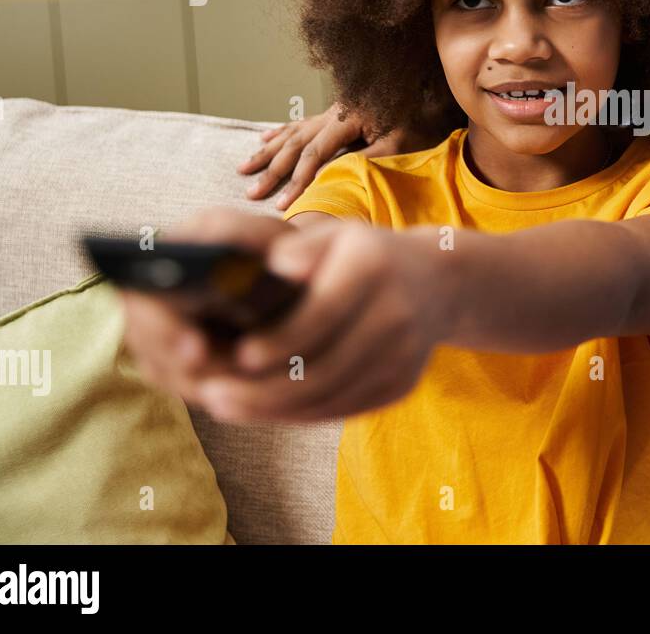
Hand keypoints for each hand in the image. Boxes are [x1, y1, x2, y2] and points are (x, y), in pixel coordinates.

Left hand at [122, 206, 456, 422]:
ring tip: (225, 405)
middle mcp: (396, 315)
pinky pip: (344, 408)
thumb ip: (303, 246)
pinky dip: (299, 414)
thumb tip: (276, 264)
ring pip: (330, 396)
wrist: (438, 285)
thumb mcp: (338, 234)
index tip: (238, 355)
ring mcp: (403, 356)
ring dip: (273, 409)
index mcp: (375, 269)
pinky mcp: (401, 385)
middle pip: (324, 367)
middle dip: (262, 387)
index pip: (322, 314)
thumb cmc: (368, 255)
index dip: (279, 340)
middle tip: (211, 393)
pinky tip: (262, 411)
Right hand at [240, 103, 405, 209]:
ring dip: (267, 152)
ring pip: (292, 133)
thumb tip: (332, 177)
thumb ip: (368, 158)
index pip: (314, 154)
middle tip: (252, 193)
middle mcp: (333, 112)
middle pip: (295, 144)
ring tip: (244, 169)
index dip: (297, 180)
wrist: (422, 83)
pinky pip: (300, 122)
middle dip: (272, 170)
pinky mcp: (335, 111)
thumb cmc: (419, 116)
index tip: (282, 204)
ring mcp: (332, 110)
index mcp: (347, 118)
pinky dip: (280, 133)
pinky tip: (264, 139)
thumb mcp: (401, 141)